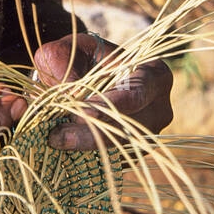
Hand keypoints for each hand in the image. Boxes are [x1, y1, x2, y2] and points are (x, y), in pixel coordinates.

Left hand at [32, 33, 172, 150]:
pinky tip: (63, 151)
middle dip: (92, 131)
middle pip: (130, 125)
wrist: (82, 78)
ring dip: (87, 147)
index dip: (110, 103)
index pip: (137, 91)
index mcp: (153, 73)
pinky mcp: (133, 153)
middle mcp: (158, 107)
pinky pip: (114, 160)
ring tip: (56, 141)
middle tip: (58, 135)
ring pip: (121, 147)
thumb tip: (68, 96)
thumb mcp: (65, 52)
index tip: (79, 111)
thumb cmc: (78, 58)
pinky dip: (88, 157)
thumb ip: (62, 66)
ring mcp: (148, 133)